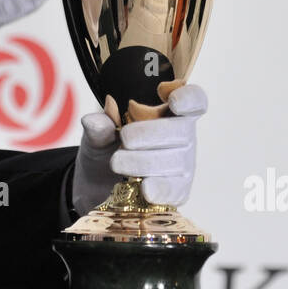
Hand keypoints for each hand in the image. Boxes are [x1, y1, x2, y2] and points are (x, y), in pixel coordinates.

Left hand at [72, 82, 206, 215]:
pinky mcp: (177, 190)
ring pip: (175, 160)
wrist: (97, 183)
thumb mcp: (97, 134)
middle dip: (151, 133)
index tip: (172, 100)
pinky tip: (146, 188)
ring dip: (145, 161)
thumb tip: (94, 121)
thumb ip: (98, 126)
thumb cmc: (108, 148)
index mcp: (168, 111)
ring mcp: (182, 163)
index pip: (193, 99)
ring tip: (117, 162)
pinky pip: (175, 189)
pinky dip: (160, 188)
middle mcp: (181, 135)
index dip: (189, 99)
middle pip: (182, 130)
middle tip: (124, 138)